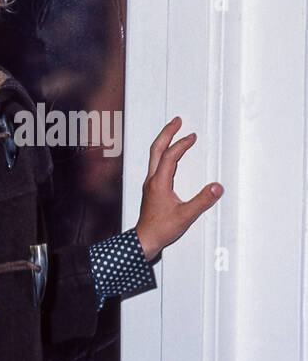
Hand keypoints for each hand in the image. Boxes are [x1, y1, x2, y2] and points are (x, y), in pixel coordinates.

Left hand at [134, 116, 222, 262]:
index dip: (182, 145)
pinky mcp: (151, 188)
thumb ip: (202, 201)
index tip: (192, 136)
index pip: (170, 157)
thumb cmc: (162, 229)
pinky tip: (170, 156)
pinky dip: (164, 153)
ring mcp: (150, 183)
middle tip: (177, 121)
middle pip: (156, 149)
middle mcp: (152, 179)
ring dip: (164, 141)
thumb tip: (217, 187)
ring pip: (154, 155)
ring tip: (174, 132)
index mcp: (159, 182)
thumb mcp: (186, 216)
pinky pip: (156, 163)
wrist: (144, 239)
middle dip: (167, 133)